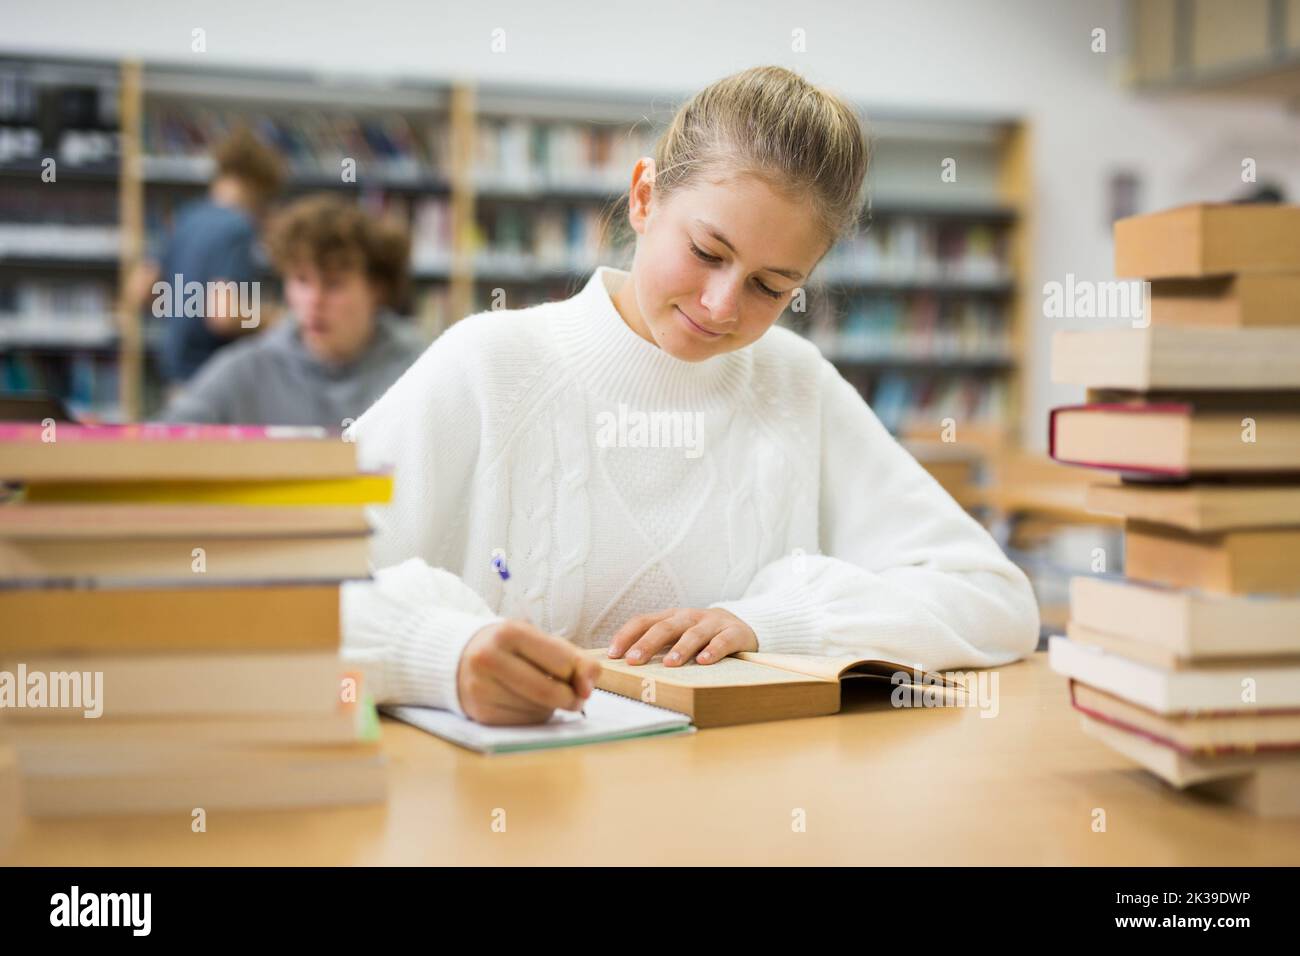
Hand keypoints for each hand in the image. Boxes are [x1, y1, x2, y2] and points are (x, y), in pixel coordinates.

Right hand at [456, 619, 601, 724]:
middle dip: (572, 698)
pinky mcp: (480, 713)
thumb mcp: (540, 641)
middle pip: (550, 691)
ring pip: (539, 710)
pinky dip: (536, 716)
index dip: (579, 674)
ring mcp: (481, 687)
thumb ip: (575, 658)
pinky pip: (525, 723)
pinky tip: (527, 702)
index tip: (581, 678)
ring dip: (552, 707)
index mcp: (508, 632)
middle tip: (576, 696)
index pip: (562, 663)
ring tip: (543, 692)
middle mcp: (489, 659)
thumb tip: (588, 688)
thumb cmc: (510, 648)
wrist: (460, 658)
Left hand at [606, 607, 757, 666]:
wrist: (740, 627)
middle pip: (665, 627)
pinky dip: (713, 650)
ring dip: (680, 649)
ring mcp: (711, 624)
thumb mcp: (676, 636)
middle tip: (634, 660)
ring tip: (670, 664)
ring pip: (693, 634)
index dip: (626, 636)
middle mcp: (688, 617)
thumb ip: (656, 647)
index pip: (643, 621)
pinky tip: (704, 661)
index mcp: (670, 618)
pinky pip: (723, 641)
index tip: (612, 654)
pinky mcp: (734, 633)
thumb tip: (623, 667)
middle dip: (647, 643)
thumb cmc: (700, 637)